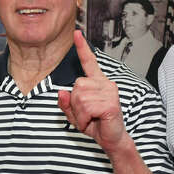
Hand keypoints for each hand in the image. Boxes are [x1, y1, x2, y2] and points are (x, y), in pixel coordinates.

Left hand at [57, 30, 126, 151]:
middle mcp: (105, 84)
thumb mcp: (76, 115)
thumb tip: (61, 92)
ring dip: (79, 114)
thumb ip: (67, 104)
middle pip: (76, 87)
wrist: (112, 140)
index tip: (76, 33)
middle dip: (75, 105)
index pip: (89, 62)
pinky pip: (85, 108)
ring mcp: (109, 92)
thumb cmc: (97, 126)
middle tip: (87, 115)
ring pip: (79, 98)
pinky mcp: (110, 103)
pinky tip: (93, 122)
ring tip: (91, 119)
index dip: (82, 48)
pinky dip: (84, 119)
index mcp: (97, 83)